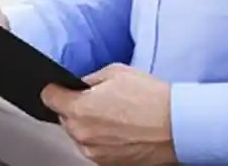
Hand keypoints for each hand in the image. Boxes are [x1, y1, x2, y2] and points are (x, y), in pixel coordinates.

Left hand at [41, 64, 176, 165]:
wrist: (178, 126)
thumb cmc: (152, 99)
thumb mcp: (116, 72)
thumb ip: (91, 79)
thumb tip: (81, 84)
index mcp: (79, 109)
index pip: (49, 97)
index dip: (56, 90)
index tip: (59, 88)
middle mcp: (82, 135)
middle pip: (66, 118)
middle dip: (78, 108)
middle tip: (102, 100)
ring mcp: (95, 153)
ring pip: (82, 135)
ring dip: (92, 125)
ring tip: (119, 116)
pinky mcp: (109, 164)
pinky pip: (97, 148)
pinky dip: (105, 140)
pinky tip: (124, 130)